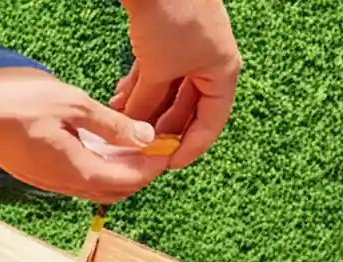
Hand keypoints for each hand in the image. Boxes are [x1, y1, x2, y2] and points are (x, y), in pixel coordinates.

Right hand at [0, 67, 169, 202]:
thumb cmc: (11, 102)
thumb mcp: (71, 103)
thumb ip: (111, 124)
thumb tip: (145, 139)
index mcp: (76, 172)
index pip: (128, 180)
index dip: (152, 166)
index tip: (168, 147)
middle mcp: (62, 185)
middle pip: (114, 190)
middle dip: (139, 172)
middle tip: (155, 147)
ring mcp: (45, 181)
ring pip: (93, 185)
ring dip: (116, 169)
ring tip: (132, 142)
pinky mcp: (33, 171)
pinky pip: (74, 176)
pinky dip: (95, 164)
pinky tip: (98, 140)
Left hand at [113, 0, 240, 168]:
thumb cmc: (170, 14)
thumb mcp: (157, 69)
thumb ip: (147, 104)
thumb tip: (134, 132)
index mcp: (222, 72)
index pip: (211, 123)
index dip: (190, 148)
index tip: (166, 165)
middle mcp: (210, 62)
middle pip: (188, 108)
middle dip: (162, 128)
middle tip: (138, 147)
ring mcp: (190, 48)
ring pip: (169, 91)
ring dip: (147, 108)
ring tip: (122, 124)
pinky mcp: (170, 35)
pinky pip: (157, 72)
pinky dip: (141, 86)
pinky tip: (120, 99)